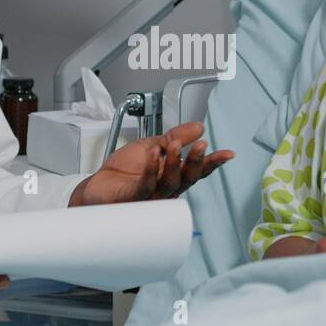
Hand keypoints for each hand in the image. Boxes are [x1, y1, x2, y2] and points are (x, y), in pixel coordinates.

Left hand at [70, 121, 233, 205]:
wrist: (98, 186)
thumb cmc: (123, 171)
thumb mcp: (152, 145)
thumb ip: (176, 136)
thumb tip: (199, 126)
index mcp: (173, 176)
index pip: (197, 170)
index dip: (212, 162)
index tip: (227, 154)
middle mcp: (166, 189)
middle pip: (187, 178)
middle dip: (196, 162)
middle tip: (201, 146)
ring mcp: (151, 196)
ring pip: (170, 183)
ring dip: (174, 163)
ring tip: (173, 145)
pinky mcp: (134, 199)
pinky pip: (146, 186)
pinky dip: (151, 170)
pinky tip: (153, 155)